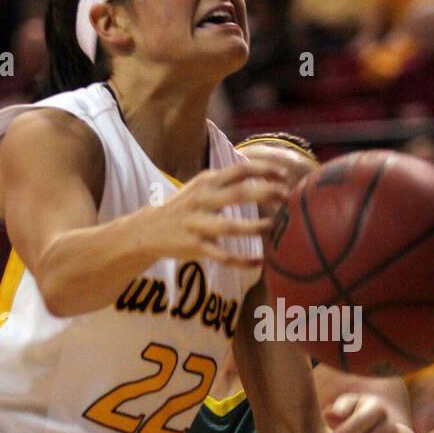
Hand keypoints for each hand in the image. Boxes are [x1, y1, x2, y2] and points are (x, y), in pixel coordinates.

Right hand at [144, 159, 286, 269]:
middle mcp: (203, 200)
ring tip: (272, 227)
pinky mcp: (195, 246)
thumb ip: (226, 182)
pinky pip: (222, 256)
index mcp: (207, 182)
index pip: (239, 170)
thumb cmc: (183, 208)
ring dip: (255, 227)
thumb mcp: (200, 187)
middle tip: (286, 197)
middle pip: (239, 193)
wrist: (147, 231)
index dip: (264, 171)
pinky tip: (259, 262)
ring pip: (230, 227)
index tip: (284, 175)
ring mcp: (198, 224)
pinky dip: (242, 261)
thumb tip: (261, 175)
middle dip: (265, 193)